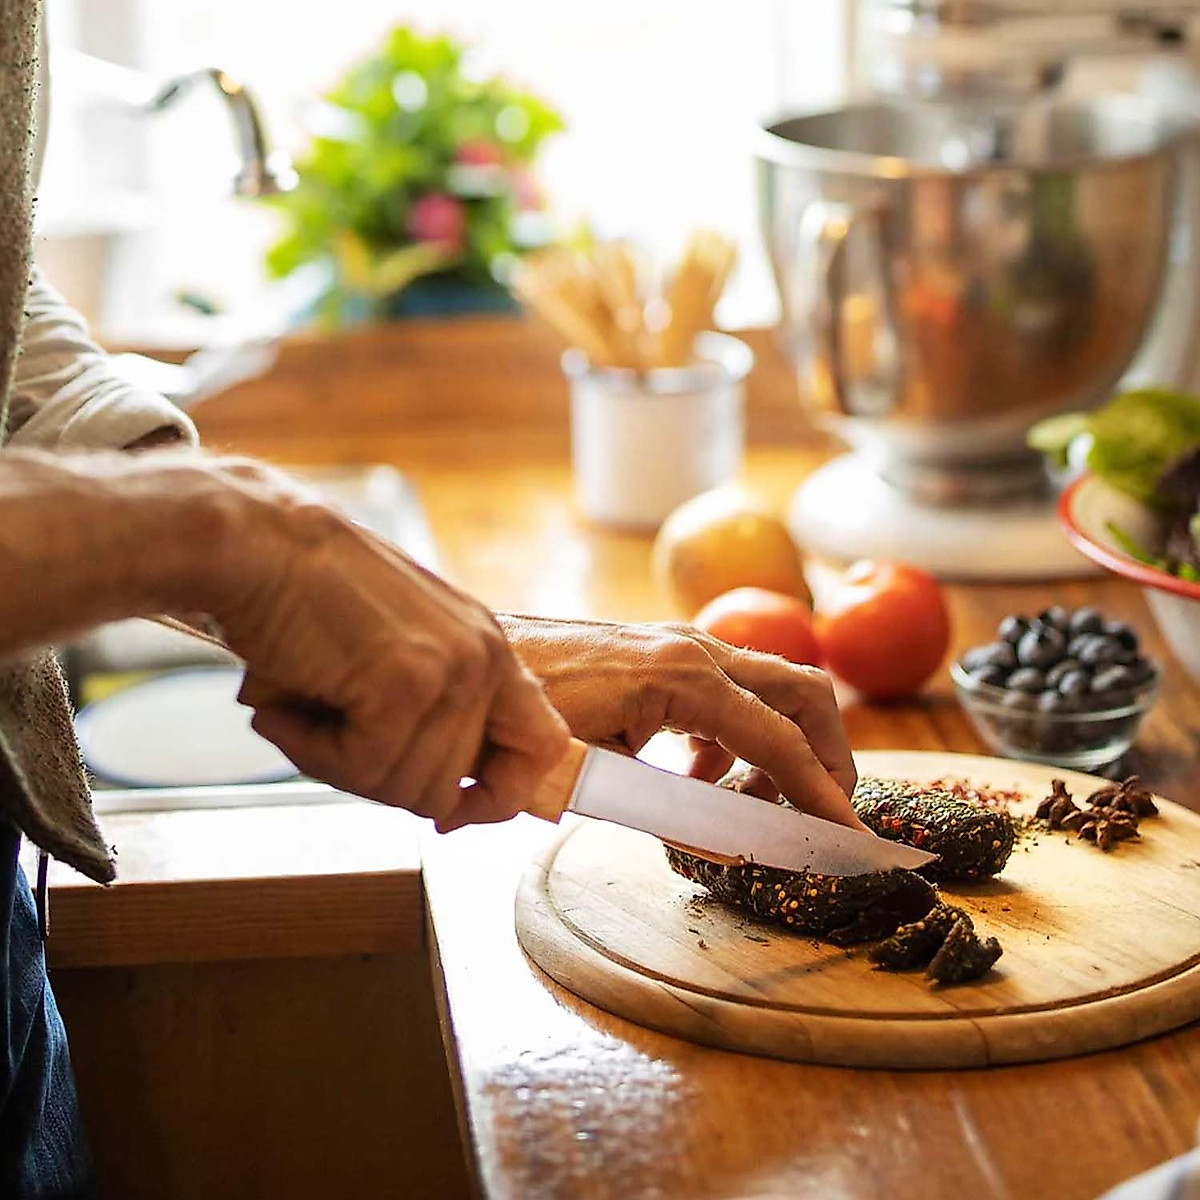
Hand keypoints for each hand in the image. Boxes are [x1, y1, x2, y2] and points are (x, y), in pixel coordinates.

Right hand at [194, 460, 569, 829]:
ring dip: (336, 764)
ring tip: (304, 708)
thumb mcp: (401, 647)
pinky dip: (311, 752)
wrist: (258, 543)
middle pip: (448, 788)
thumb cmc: (310, 596)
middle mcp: (483, 659)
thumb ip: (435, 711)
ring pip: (404, 789)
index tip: (451, 813)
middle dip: (376, 780)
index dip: (500, 797)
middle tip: (326, 734)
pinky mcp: (404, 686)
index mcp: (488, 649)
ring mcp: (450, 672)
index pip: (542, 745)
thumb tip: (448, 804)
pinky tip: (287, 708)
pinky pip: (362, 769)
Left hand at [499, 615, 863, 829]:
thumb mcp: (592, 776)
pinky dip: (737, 735)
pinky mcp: (661, 653)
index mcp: (683, 676)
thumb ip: (671, 810)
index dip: (820, 795)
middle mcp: (694, 649)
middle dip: (827, 757)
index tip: (852, 839)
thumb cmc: (517, 720)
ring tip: (752, 806)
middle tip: (828, 815)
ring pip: (770, 688)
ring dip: (781, 747)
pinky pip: (729, 691)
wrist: (472, 668)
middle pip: (801, 694)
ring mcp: (679, 645)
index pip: (779, 740)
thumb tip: (738, 845)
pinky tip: (698, 775)